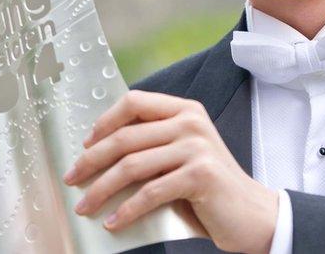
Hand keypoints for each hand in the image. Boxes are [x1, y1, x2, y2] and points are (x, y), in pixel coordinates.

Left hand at [63, 90, 277, 253]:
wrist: (251, 213)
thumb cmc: (209, 188)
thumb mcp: (182, 154)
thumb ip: (153, 145)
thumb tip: (98, 153)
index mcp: (186, 110)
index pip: (134, 102)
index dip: (105, 121)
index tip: (85, 144)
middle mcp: (191, 123)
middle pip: (126, 136)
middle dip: (92, 161)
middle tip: (72, 179)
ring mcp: (197, 147)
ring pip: (132, 165)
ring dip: (101, 189)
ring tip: (85, 206)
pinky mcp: (200, 175)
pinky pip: (150, 192)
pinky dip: (127, 210)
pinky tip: (113, 222)